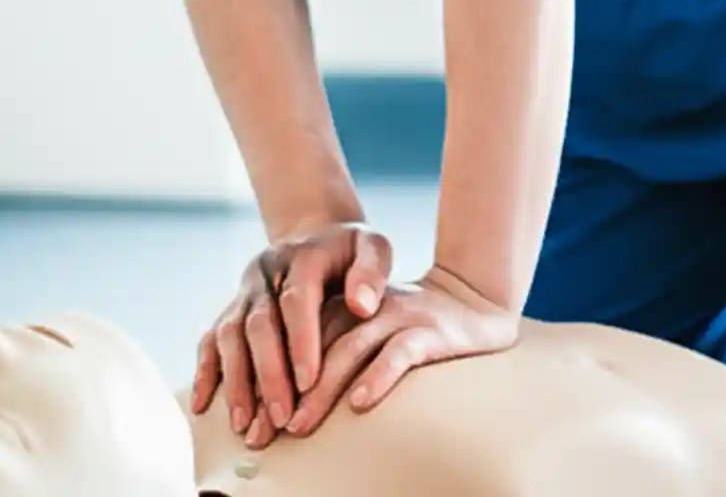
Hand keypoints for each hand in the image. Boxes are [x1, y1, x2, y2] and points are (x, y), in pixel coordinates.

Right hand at [190, 223, 392, 436]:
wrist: (316, 235)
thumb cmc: (352, 252)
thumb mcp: (373, 247)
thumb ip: (373, 271)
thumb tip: (362, 306)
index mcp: (302, 256)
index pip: (296, 300)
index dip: (301, 342)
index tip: (309, 383)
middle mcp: (266, 272)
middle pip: (258, 324)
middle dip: (268, 374)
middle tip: (281, 418)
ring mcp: (245, 291)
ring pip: (230, 335)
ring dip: (236, 380)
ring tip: (245, 423)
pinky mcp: (232, 308)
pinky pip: (210, 339)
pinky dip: (205, 372)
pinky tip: (204, 406)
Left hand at [284, 264, 520, 437]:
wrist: (472, 296)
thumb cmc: (409, 322)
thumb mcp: (365, 326)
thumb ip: (332, 345)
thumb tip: (285, 396)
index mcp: (341, 303)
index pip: (295, 339)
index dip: (272, 377)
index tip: (253, 416)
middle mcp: (363, 307)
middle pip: (315, 348)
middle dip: (287, 391)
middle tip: (268, 428)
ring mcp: (396, 315)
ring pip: (349, 350)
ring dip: (321, 390)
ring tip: (300, 424)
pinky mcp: (429, 330)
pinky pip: (399, 353)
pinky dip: (377, 377)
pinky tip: (360, 402)